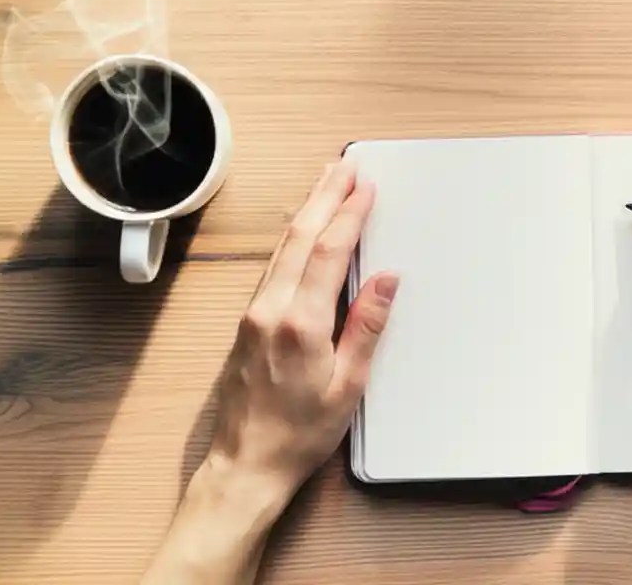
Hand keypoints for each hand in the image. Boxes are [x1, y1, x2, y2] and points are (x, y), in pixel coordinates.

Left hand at [209, 161, 398, 498]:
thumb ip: (367, 327)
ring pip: (282, 249)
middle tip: (345, 165)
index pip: (329, 252)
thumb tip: (386, 281)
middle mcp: (270, 310)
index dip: (349, 214)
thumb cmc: (298, 435)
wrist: (245, 466)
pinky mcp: (247, 325)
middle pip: (299, 237)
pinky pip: (272, 267)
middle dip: (324, 196)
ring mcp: (253, 315)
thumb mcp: (348, 385)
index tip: (365, 186)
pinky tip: (300, 231)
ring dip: (306, 212)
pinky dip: (291, 240)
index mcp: (300, 323)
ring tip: (325, 184)